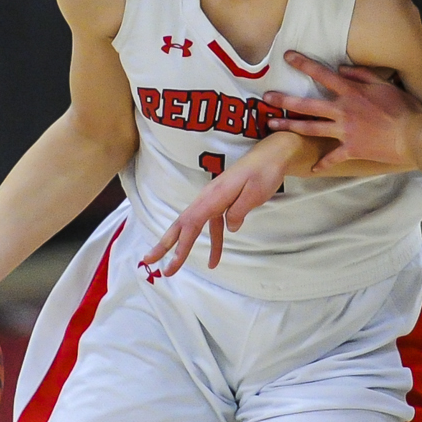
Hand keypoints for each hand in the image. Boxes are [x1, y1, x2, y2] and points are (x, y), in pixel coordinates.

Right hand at [141, 148, 290, 275]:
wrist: (272, 155)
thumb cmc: (264, 171)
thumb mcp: (255, 192)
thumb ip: (238, 211)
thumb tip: (230, 228)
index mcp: (213, 195)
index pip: (192, 223)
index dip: (181, 244)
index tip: (173, 262)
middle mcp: (208, 197)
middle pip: (182, 224)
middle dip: (165, 244)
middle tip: (149, 260)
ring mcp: (213, 200)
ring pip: (192, 226)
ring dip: (182, 246)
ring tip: (171, 266)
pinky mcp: (221, 203)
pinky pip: (211, 226)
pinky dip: (211, 242)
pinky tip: (214, 259)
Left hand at [263, 51, 421, 171]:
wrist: (413, 136)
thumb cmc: (403, 108)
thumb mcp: (384, 85)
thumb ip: (361, 75)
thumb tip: (340, 68)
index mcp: (351, 93)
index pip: (322, 74)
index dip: (303, 64)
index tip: (287, 56)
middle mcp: (343, 111)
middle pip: (307, 105)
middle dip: (284, 101)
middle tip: (266, 97)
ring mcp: (345, 132)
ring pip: (311, 129)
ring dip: (290, 127)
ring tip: (272, 126)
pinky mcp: (351, 150)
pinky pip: (332, 158)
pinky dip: (322, 164)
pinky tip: (313, 169)